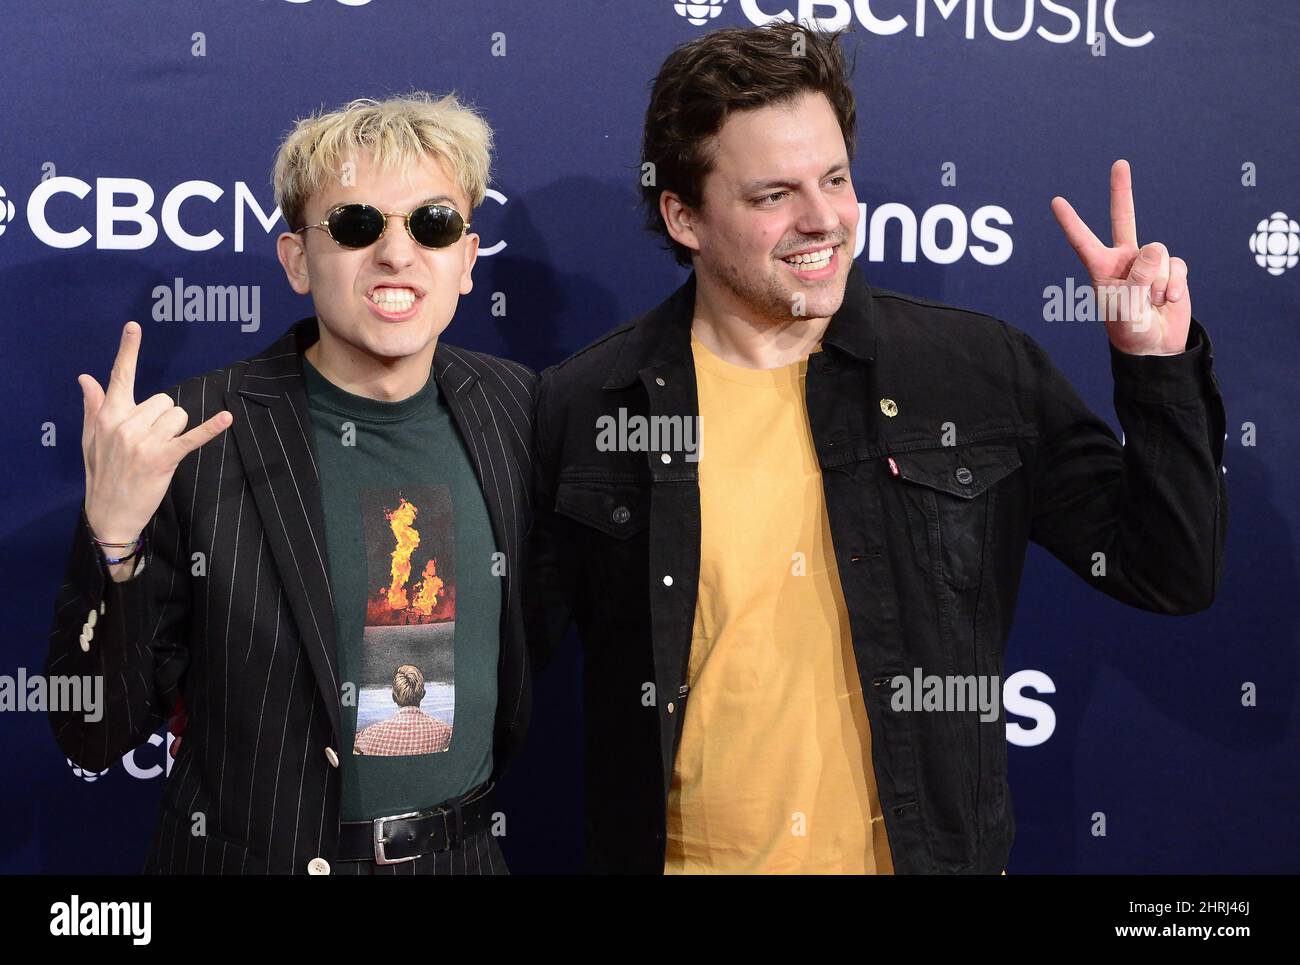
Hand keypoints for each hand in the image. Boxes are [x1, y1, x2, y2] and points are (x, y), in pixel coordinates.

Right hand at [80, 321, 231, 559]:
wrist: (108, 513)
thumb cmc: (101, 473)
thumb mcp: (91, 439)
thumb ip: (93, 406)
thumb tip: (86, 378)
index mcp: (109, 416)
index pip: (119, 377)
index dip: (128, 350)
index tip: (135, 327)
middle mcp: (126, 424)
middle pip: (163, 399)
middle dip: (163, 416)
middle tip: (150, 440)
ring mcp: (145, 441)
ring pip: (178, 415)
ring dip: (176, 429)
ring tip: (159, 449)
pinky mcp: (164, 458)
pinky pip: (192, 437)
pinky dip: (211, 428)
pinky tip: (227, 418)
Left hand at [1051, 159, 1190, 355]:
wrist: (1156, 346)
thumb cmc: (1131, 331)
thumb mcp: (1127, 310)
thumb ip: (1137, 281)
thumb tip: (1154, 250)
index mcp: (1101, 269)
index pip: (1083, 242)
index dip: (1071, 222)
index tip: (1056, 201)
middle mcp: (1124, 260)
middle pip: (1123, 219)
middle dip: (1122, 191)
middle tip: (1119, 163)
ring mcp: (1148, 262)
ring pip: (1158, 253)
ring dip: (1158, 281)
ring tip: (1151, 302)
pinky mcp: (1170, 269)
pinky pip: (1177, 265)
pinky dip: (1174, 284)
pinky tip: (1168, 300)